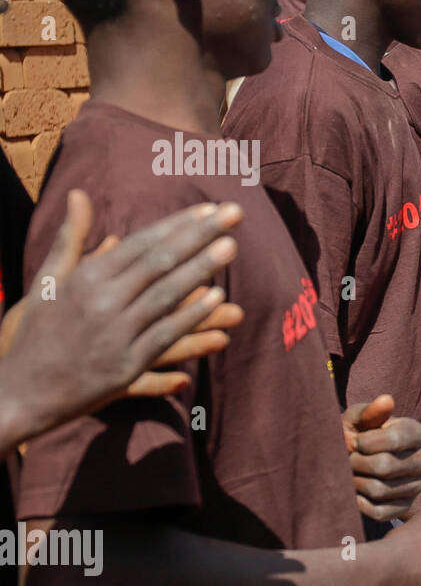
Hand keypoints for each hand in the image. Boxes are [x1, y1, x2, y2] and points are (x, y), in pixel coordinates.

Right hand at [0, 192, 244, 441]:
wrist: (18, 391)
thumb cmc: (36, 332)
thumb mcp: (48, 281)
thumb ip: (70, 238)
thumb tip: (79, 194)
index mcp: (85, 277)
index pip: (142, 243)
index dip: (178, 225)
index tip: (209, 209)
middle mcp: (101, 301)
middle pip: (160, 262)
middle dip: (200, 235)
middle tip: (234, 214)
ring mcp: (114, 333)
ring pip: (166, 295)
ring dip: (202, 269)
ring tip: (232, 246)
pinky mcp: (125, 366)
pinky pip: (165, 335)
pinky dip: (190, 316)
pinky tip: (218, 298)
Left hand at [341, 394, 420, 521]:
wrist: (359, 462)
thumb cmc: (357, 434)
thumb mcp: (358, 419)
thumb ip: (370, 412)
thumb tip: (387, 400)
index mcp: (418, 433)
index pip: (394, 439)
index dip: (366, 442)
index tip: (355, 440)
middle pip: (384, 467)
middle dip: (357, 462)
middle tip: (348, 459)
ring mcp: (416, 486)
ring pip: (379, 491)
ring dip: (355, 482)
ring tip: (351, 473)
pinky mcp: (404, 508)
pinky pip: (379, 512)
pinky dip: (359, 503)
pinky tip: (355, 492)